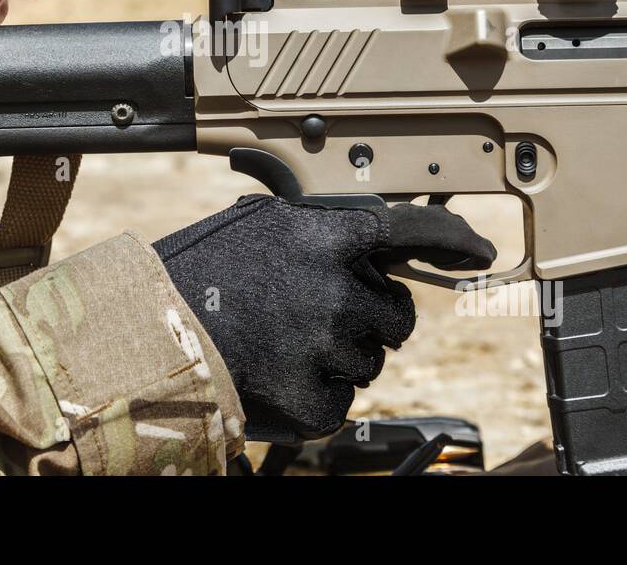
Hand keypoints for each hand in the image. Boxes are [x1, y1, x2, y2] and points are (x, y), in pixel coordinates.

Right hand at [152, 195, 494, 440]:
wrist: (147, 334)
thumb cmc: (195, 274)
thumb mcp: (257, 226)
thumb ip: (317, 230)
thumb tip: (366, 242)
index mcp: (321, 235)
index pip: (409, 231)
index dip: (450, 241)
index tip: (479, 252)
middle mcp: (333, 287)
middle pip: (395, 315)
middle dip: (371, 318)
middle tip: (322, 316)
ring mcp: (326, 345)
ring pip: (370, 361)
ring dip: (340, 357)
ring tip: (284, 343)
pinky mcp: (313, 397)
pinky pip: (343, 400)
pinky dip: (317, 394)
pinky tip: (280, 373)